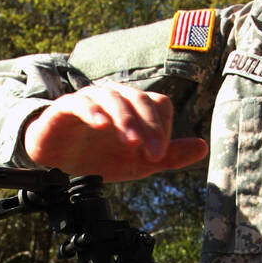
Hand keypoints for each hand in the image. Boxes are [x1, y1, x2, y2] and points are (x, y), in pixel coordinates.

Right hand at [23, 84, 207, 181]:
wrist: (59, 164)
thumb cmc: (99, 157)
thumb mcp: (139, 162)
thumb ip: (170, 155)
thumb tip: (203, 146)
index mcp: (134, 108)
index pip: (157, 105)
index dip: (162, 128)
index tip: (159, 155)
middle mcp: (114, 98)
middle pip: (137, 99)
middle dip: (148, 127)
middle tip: (152, 153)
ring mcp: (89, 100)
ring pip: (111, 98)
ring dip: (124, 119)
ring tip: (131, 142)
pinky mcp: (65, 107)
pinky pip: (80, 102)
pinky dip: (93, 112)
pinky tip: (101, 126)